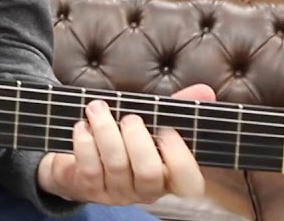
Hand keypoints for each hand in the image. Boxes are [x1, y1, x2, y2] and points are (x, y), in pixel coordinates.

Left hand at [37, 84, 215, 205]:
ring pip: (117, 165)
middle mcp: (145, 189)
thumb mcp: (150, 125)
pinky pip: (89, 167)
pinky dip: (85, 142)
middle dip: (138, 139)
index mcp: (168, 176)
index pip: (189, 183)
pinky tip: (82, 125)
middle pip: (149, 172)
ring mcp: (117, 192)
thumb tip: (205, 91)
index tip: (167, 129)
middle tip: (129, 117)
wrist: (78, 164)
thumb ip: (177, 109)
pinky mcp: (89, 188)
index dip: (181, 158)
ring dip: (106, 130)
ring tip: (97, 108)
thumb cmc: (123, 141)